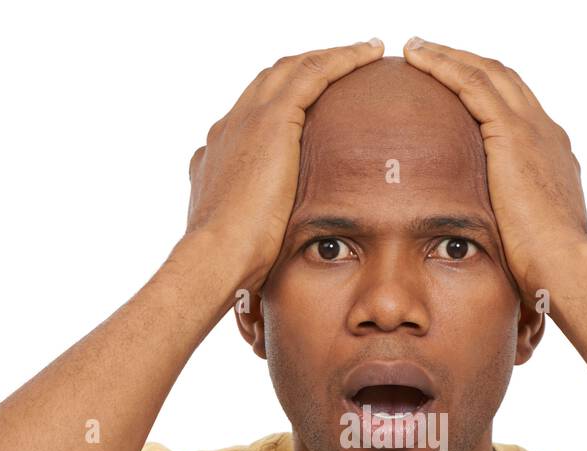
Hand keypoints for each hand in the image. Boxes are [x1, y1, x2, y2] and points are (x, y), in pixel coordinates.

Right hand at [185, 39, 385, 290]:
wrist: (216, 257)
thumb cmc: (231, 264)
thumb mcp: (240, 240)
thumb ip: (252, 231)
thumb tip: (264, 254)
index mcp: (219, 153)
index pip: (254, 113)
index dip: (284, 101)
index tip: (312, 104)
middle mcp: (230, 127)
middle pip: (272, 81)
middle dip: (307, 69)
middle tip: (344, 64)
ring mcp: (248, 119)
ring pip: (294, 69)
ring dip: (331, 56)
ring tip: (366, 51)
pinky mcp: (273, 119)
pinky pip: (314, 73)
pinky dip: (342, 58)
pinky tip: (370, 53)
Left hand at [401, 38, 586, 299]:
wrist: (566, 267)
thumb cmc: (546, 269)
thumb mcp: (527, 239)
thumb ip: (510, 227)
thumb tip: (489, 249)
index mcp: (551, 155)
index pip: (515, 107)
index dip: (485, 90)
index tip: (456, 85)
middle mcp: (546, 133)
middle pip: (502, 79)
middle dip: (466, 61)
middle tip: (429, 52)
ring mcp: (532, 129)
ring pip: (486, 73)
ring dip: (448, 55)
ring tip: (415, 47)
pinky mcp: (512, 134)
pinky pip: (472, 84)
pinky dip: (444, 65)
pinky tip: (418, 58)